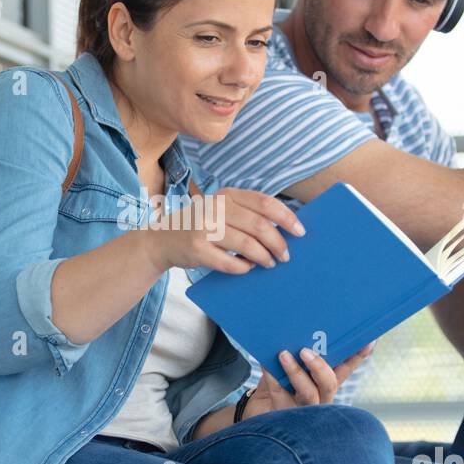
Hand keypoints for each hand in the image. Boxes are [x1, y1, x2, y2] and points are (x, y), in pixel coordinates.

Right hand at [147, 187, 304, 274]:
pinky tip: (248, 268)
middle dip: (277, 243)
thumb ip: (247, 213)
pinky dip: (244, 268)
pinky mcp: (197, 248)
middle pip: (259, 225)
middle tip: (285, 255)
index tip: (300, 232)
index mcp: (227, 195)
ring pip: (247, 245)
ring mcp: (205, 228)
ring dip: (264, 257)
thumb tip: (285, 229)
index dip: (286, 218)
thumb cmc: (201, 225)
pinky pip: (230, 262)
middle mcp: (215, 207)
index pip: (264, 203)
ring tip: (270, 263)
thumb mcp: (221, 210)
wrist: (163, 239)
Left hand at [241, 342, 375, 418]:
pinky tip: (267, 365)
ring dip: (297, 372)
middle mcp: (320, 396)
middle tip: (305, 350)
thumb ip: (297, 350)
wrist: (255, 409)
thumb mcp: (289, 363)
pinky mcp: (285, 416)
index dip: (357, 356)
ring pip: (308, 393)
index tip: (368, 340)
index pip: (346, 368)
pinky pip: (281, 395)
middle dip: (319, 366)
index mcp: (325, 381)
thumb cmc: (276, 381)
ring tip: (283, 355)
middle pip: (329, 383)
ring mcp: (305, 410)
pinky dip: (273, 378)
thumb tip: (296, 327)